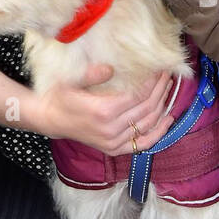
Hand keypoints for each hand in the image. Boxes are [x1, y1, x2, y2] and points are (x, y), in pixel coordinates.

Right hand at [36, 63, 174, 155]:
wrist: (50, 119)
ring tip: (168, 88)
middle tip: (167, 75)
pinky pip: (143, 144)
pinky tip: (168, 119)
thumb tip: (111, 68)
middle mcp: (111, 129)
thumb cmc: (61, 96)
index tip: (159, 69)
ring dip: (162, 105)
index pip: (137, 95)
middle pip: (146, 108)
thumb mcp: (72, 81)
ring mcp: (114, 142)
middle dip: (160, 89)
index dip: (151, 82)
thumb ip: (92, 74)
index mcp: (102, 110)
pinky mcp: (114, 149)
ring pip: (148, 124)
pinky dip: (158, 133)